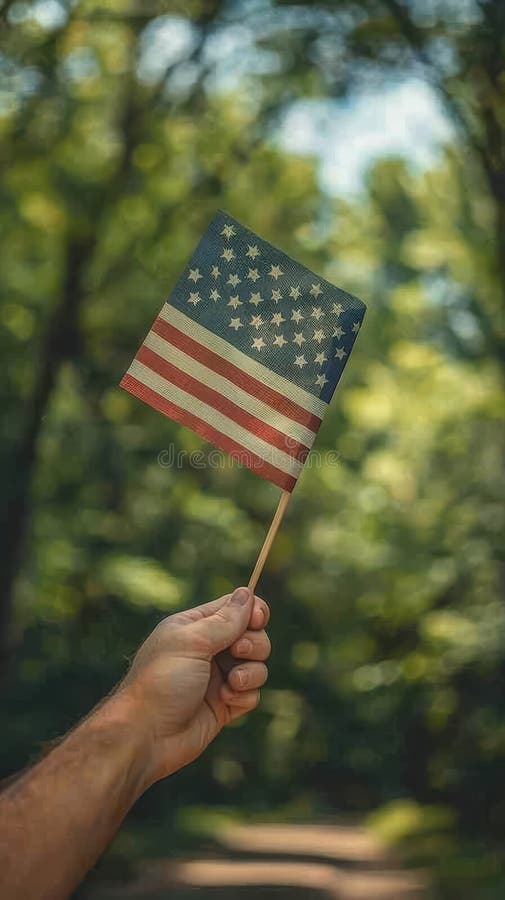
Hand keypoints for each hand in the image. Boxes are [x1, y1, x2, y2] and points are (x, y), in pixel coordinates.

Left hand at [119, 587, 269, 785]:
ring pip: (257, 665)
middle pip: (252, 635)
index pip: (235, 608)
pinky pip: (252, 693)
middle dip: (253, 643)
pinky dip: (245, 695)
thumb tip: (247, 593)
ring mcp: (217, 678)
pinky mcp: (224, 705)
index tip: (255, 621)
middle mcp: (208, 650)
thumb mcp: (193, 642)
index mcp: (195, 627)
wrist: (145, 737)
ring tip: (231, 683)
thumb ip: (225, 620)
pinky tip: (226, 701)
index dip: (252, 611)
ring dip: (251, 672)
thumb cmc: (161, 682)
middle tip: (238, 651)